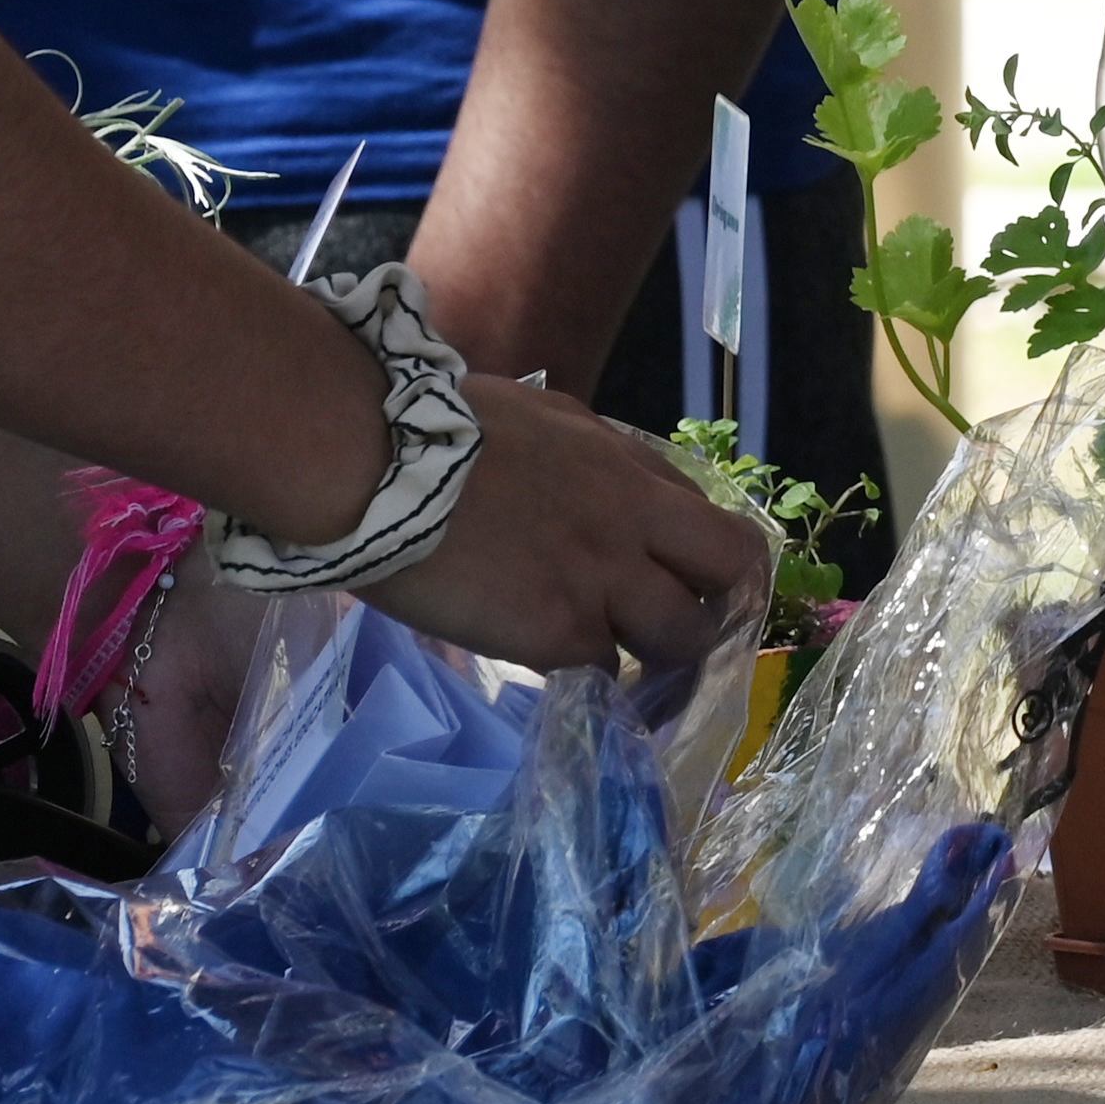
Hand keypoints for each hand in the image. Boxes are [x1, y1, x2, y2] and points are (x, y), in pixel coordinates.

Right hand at [363, 377, 774, 673]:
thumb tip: (583, 485)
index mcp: (622, 461)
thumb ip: (579, 459)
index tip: (679, 578)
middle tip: (682, 629)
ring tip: (629, 668)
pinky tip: (566, 679)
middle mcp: (631, 517)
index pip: (703, 513)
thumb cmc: (431, 428)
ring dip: (663, 657)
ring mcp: (602, 577)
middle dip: (718, 602)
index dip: (697, 554)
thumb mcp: (537, 420)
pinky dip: (592, 683)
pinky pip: (603, 672)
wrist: (374, 459)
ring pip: (683, 636)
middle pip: (730, 567)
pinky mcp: (558, 631)